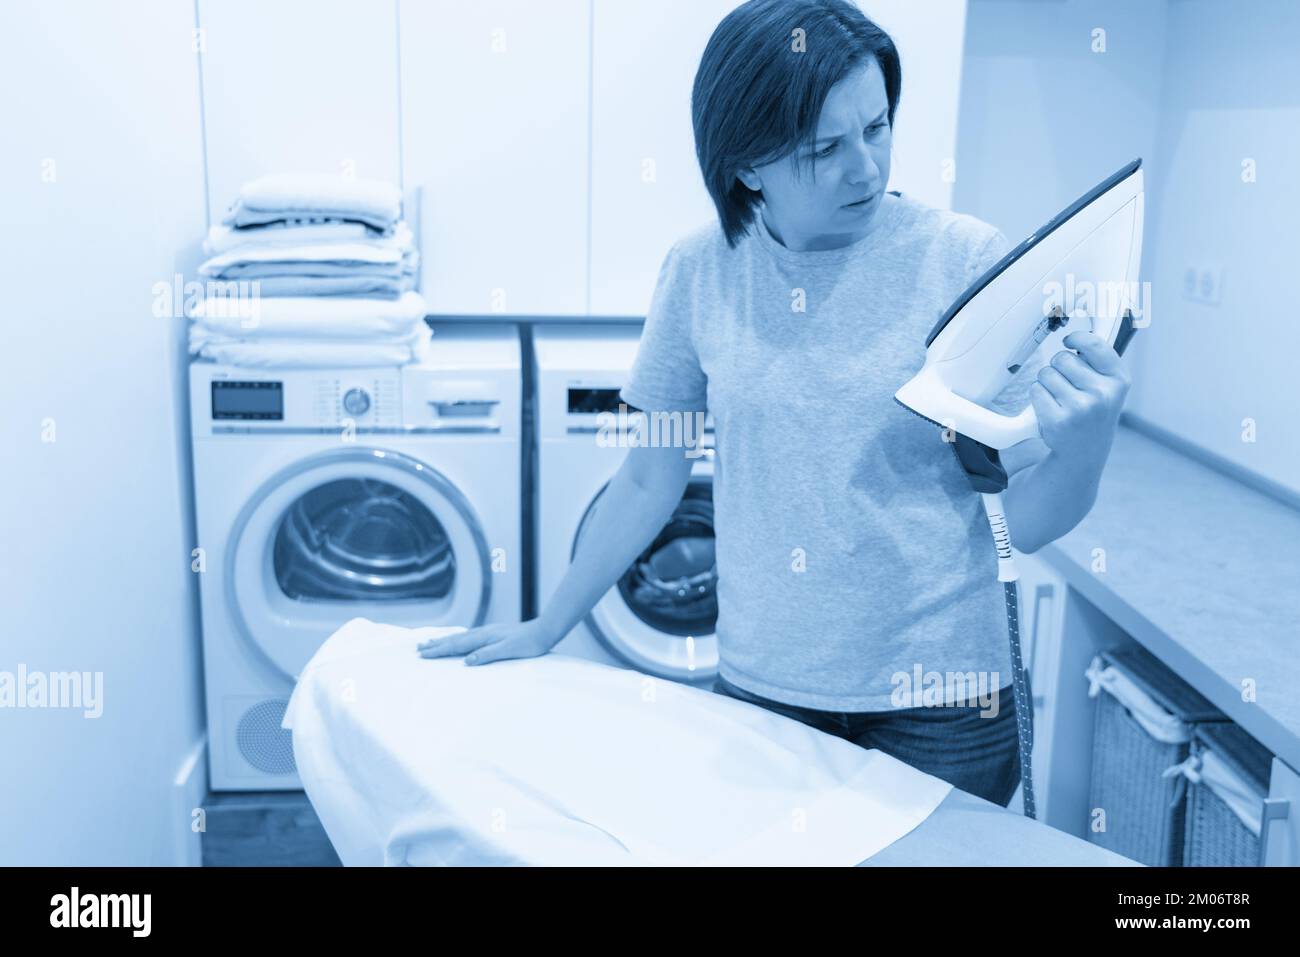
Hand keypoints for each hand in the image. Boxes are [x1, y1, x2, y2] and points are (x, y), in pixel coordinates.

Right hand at [416, 618, 558, 665]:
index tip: (423, 654)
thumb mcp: (509, 651)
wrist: (544, 631)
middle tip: (418, 649)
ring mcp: (488, 632)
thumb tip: (467, 661)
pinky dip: (458, 639)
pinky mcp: (494, 634)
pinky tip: (458, 640)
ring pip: (461, 637)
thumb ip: (487, 655)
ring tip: (430, 642)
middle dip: (436, 645)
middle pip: (455, 640)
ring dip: (445, 640)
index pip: (456, 646)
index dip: (439, 651)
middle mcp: (484, 633)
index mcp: (484, 638)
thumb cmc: (529, 643)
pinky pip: (469, 636)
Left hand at [1029, 331, 1130, 463]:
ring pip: (1046, 373)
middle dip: (1059, 367)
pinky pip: (1035, 390)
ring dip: (1047, 383)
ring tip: (1060, 400)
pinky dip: (1038, 397)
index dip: (1077, 339)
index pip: (1094, 345)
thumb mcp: (1109, 387)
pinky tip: (1051, 410)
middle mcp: (1102, 394)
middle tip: (1067, 386)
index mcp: (1119, 381)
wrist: (1084, 453)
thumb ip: (1100, 361)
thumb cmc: (1094, 414)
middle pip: (1062, 358)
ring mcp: (1080, 408)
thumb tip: (1080, 334)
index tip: (1069, 341)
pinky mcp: (1058, 420)